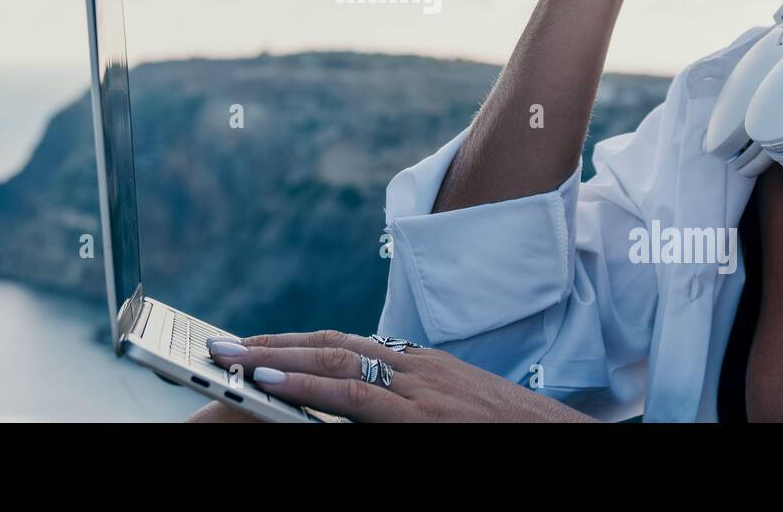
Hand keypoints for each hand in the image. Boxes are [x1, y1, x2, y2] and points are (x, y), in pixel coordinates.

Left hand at [205, 329, 597, 421]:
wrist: (562, 438)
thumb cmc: (511, 433)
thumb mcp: (458, 413)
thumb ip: (414, 407)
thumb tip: (368, 410)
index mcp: (424, 367)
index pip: (349, 346)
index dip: (301, 344)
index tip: (261, 345)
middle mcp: (417, 368)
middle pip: (331, 343)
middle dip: (273, 343)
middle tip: (221, 343)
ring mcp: (420, 388)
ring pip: (334, 361)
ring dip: (276, 356)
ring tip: (230, 356)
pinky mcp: (423, 414)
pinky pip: (355, 396)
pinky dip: (309, 384)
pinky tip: (272, 383)